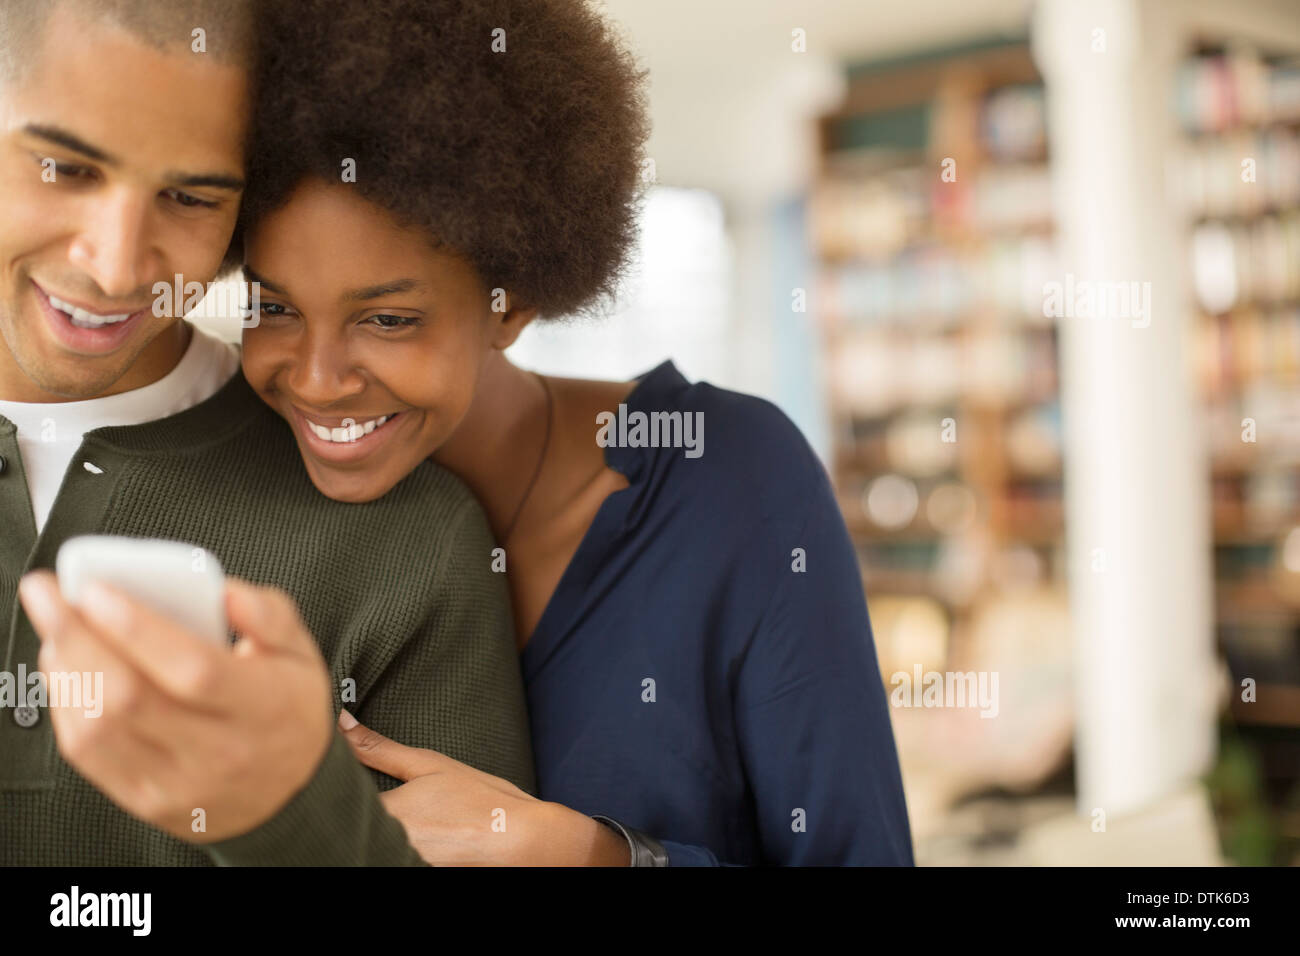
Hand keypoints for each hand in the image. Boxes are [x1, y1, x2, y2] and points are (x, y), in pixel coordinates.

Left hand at [18, 571, 333, 842]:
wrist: (289, 792)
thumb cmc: (286, 712)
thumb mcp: (302, 652)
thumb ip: (269, 613)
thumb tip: (226, 592)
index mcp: (265, 707)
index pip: (194, 669)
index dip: (139, 629)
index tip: (98, 591)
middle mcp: (221, 751)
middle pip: (130, 698)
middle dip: (77, 639)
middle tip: (49, 596)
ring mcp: (178, 782)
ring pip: (98, 729)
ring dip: (64, 671)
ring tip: (56, 628)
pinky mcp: (146, 800)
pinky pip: (87, 755)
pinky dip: (66, 706)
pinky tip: (66, 671)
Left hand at [338, 711, 628, 865]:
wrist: (525, 842)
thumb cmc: (482, 802)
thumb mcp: (430, 765)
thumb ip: (378, 748)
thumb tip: (340, 721)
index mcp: (385, 813)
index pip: (337, 800)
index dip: (337, 791)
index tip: (338, 780)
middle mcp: (387, 844)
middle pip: (351, 827)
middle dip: (358, 816)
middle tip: (384, 806)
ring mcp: (402, 863)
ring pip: (370, 844)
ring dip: (374, 834)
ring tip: (414, 820)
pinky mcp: (414, 873)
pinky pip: (392, 857)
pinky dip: (396, 848)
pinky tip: (422, 837)